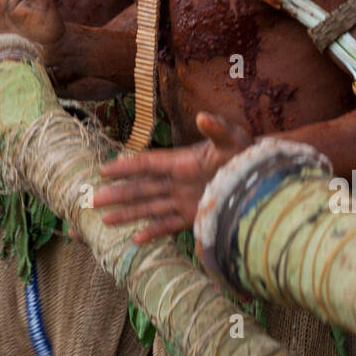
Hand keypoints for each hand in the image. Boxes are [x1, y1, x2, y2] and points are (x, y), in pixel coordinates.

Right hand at [93, 111, 253, 243]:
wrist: (263, 178)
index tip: (103, 169)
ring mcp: (184, 199)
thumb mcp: (233, 139)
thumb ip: (217, 129)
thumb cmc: (247, 155)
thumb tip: (203, 116)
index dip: (126, 166)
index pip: (147, 164)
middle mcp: (178, 181)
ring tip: (104, 219)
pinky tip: (135, 240)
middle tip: (92, 199)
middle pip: (142, 187)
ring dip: (127, 213)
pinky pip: (168, 225)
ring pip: (149, 207)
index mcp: (182, 161)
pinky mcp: (194, 216)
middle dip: (117, 193)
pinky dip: (152, 232)